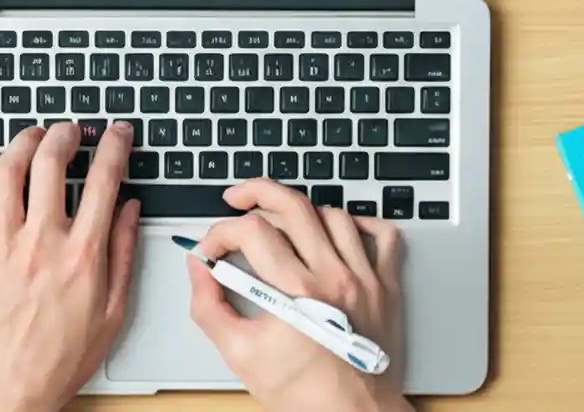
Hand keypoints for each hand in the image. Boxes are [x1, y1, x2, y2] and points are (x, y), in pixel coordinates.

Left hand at [0, 122, 140, 411]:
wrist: (5, 391)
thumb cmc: (59, 360)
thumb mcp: (113, 312)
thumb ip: (123, 254)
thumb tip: (129, 210)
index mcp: (83, 255)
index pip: (103, 181)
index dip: (113, 147)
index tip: (117, 133)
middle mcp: (43, 242)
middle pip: (51, 164)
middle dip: (65, 134)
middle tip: (72, 130)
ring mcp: (5, 246)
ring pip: (9, 172)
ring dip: (24, 142)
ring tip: (36, 135)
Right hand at [188, 179, 411, 411]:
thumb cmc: (304, 394)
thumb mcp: (240, 355)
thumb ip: (209, 307)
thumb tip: (198, 269)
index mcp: (296, 292)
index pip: (251, 232)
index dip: (221, 232)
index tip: (211, 249)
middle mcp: (333, 275)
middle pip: (292, 205)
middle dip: (255, 192)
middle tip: (236, 197)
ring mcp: (364, 277)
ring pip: (332, 214)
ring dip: (301, 211)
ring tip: (280, 221)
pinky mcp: (385, 287)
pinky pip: (383, 236)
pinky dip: (361, 223)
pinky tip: (340, 228)